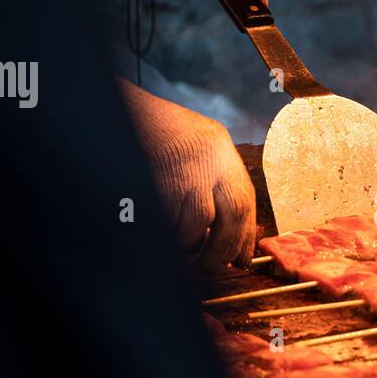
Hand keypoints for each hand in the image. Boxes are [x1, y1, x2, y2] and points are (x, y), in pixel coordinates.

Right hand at [119, 79, 256, 272]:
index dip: (243, 239)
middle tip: (211, 266)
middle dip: (223, 249)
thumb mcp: (204, 150)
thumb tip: (235, 242)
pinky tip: (163, 235)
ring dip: (191, 244)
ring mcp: (186, 173)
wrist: (131, 110)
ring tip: (184, 250)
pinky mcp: (160, 183)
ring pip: (199, 222)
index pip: (244, 206)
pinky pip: (167, 220)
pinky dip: (167, 235)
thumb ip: (220, 187)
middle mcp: (212, 164)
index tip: (239, 261)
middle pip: (232, 215)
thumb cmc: (167, 135)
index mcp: (223, 157)